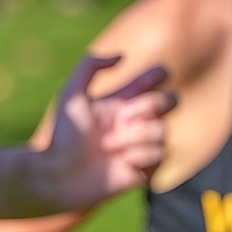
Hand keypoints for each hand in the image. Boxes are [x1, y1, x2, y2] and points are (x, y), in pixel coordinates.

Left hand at [40, 54, 174, 211]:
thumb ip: (90, 65)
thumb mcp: (71, 94)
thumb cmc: (63, 136)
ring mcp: (141, 145)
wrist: (59, 175)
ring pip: (163, 129)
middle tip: (126, 115)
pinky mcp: (145, 168)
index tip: (148, 80)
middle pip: (171, 100)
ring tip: (107, 146)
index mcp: (121, 102)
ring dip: (134, 135)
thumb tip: (122, 56)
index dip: (159, 74)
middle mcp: (134, 122)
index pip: (156, 80)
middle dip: (152, 104)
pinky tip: (119, 161)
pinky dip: (139, 155)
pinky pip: (160, 153)